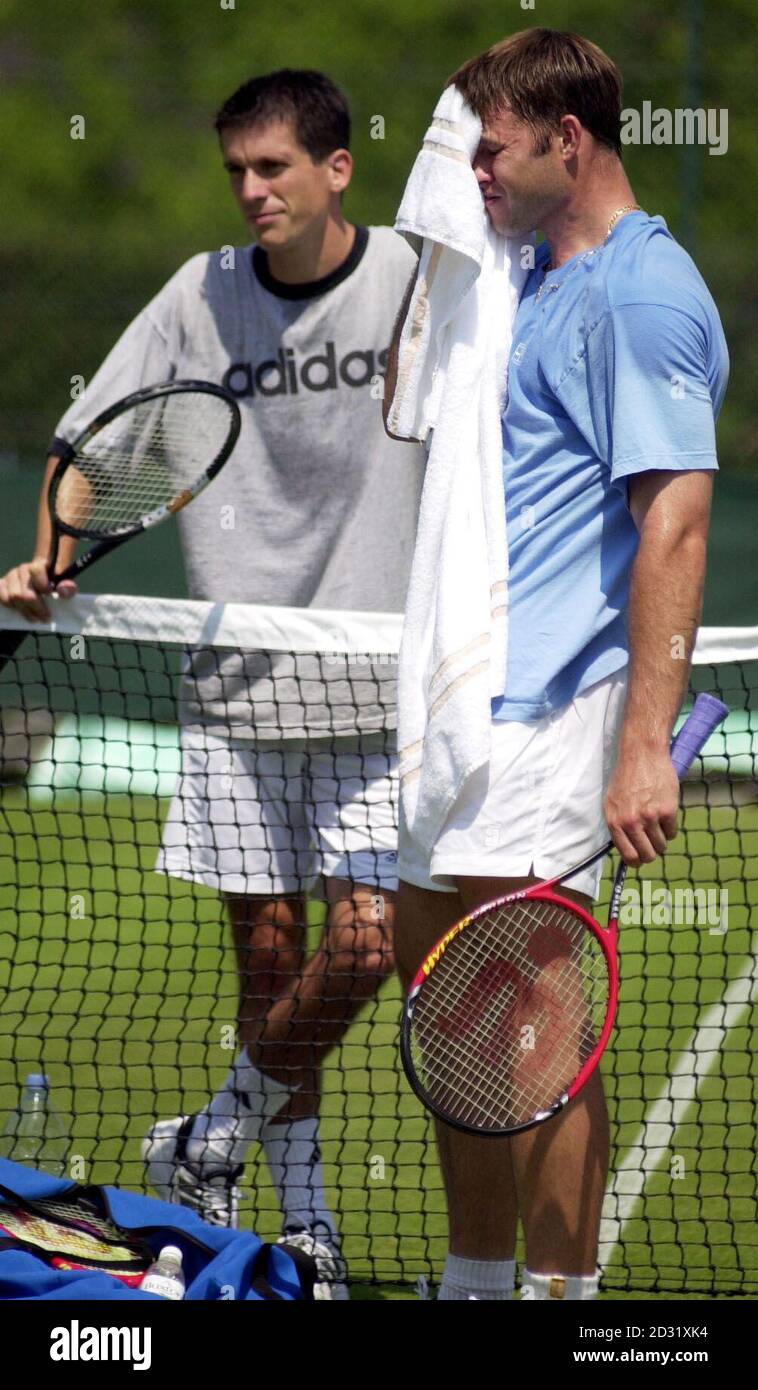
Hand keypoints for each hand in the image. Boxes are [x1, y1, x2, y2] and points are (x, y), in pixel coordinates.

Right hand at [0, 559, 76, 621]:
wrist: (41, 581)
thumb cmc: (53, 585)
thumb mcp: (64, 585)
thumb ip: (68, 587)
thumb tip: (64, 591)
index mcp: (39, 566)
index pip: (36, 570)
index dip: (42, 584)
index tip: (49, 595)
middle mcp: (23, 569)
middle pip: (24, 592)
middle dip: (36, 608)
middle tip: (45, 618)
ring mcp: (11, 577)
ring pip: (13, 597)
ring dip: (25, 611)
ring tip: (35, 617)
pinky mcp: (2, 584)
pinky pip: (3, 598)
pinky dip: (11, 607)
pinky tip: (21, 610)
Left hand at [603, 745, 679, 867]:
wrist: (642, 754)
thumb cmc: (625, 778)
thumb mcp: (611, 803)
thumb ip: (617, 826)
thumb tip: (626, 850)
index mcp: (615, 822)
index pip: (628, 856)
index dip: (637, 861)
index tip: (641, 858)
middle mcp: (631, 822)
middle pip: (648, 855)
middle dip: (652, 852)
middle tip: (652, 842)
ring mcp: (650, 817)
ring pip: (662, 845)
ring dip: (661, 839)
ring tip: (656, 822)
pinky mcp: (668, 810)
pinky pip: (672, 832)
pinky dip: (670, 827)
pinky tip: (664, 812)